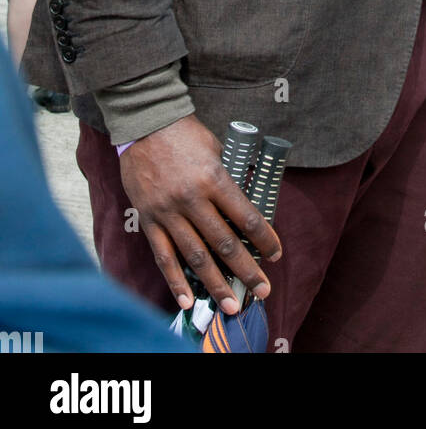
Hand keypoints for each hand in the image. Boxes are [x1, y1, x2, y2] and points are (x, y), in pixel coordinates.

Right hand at [119, 114, 281, 312]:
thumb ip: (227, 179)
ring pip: (196, 257)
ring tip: (230, 305)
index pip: (246, 217)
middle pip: (224, 243)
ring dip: (215, 284)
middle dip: (246, 270)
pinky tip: (187, 301)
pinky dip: (174, 282)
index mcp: (214, 179)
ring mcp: (168, 212)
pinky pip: (163, 256)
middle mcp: (192, 199)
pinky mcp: (149, 219)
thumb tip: (242, 207)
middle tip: (263, 290)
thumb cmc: (185, 134)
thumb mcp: (216, 150)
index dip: (264, 239)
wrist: (145, 123)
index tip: (275, 255)